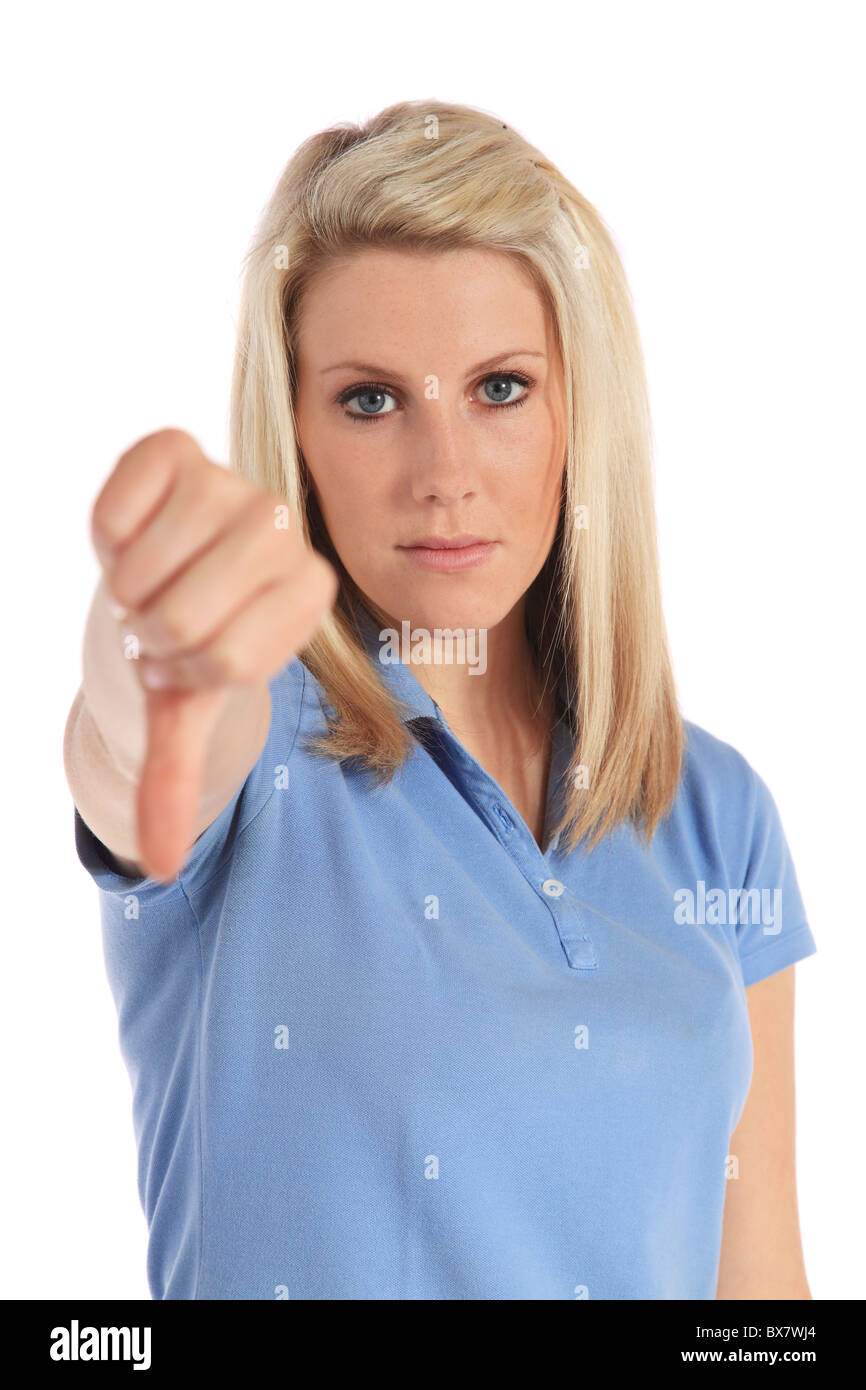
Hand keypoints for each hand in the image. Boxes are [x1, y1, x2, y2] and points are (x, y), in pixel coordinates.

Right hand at [90, 428, 337, 880]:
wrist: (165, 575)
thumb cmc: (190, 644)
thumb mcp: (189, 711)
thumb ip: (178, 781)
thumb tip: (158, 867)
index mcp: (309, 593)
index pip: (227, 660)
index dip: (183, 672)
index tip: (187, 658)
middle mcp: (286, 530)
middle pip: (185, 616)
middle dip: (151, 636)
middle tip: (163, 621)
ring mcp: (234, 482)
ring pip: (146, 567)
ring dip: (126, 590)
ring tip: (151, 581)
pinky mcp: (178, 449)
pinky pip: (116, 507)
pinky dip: (105, 539)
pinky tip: (133, 536)